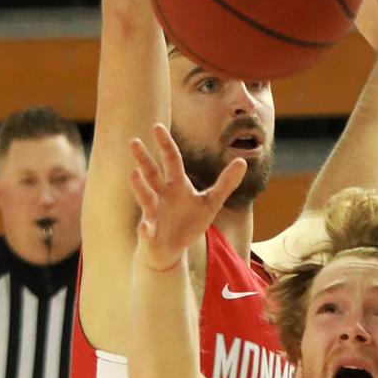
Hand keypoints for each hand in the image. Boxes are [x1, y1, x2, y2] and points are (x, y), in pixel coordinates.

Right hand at [129, 123, 246, 271]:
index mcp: (176, 185)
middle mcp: (161, 195)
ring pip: (145, 197)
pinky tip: (144, 226)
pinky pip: (146, 230)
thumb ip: (225, 183)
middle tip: (134, 141)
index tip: (157, 127)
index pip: (171, 161)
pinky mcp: (150, 234)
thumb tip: (243, 161)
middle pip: (151, 174)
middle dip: (143, 159)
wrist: (171, 251)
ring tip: (133, 174)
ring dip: (140, 187)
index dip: (166, 145)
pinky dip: (145, 229)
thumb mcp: (210, 203)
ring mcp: (153, 213)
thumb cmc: (188, 222)